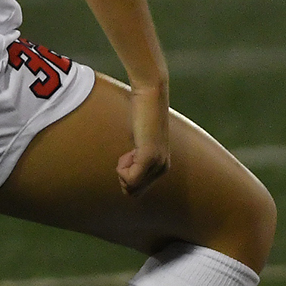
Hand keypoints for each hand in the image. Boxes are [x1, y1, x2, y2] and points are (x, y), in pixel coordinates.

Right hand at [116, 81, 171, 195]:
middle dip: (124, 174)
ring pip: (131, 186)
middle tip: (128, 154)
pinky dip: (122, 168)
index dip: (126, 173)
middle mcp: (163, 167)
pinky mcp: (150, 157)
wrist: (150, 94)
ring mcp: (158, 163)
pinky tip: (129, 151)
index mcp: (162, 166)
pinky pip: (130, 178)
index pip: (138, 189)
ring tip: (130, 149)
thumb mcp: (140, 139)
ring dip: (122, 169)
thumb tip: (127, 168)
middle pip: (133, 191)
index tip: (130, 153)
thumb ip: (138, 155)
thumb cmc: (142, 112)